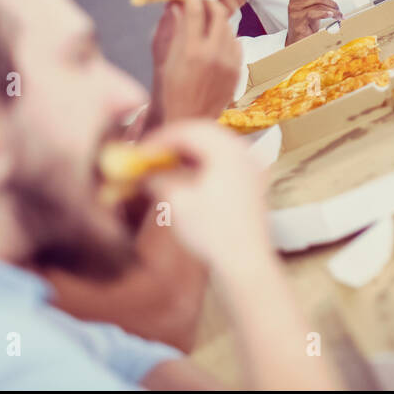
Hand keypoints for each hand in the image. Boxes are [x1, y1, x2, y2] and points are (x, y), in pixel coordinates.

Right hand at [144, 121, 274, 270]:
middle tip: (150, 156)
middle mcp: (245, 152)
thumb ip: (158, 179)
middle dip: (174, 143)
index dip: (161, 139)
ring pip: (215, 148)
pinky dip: (203, 165)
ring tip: (164, 168)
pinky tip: (185, 179)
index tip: (140, 151)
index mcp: (228, 150)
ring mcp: (252, 167)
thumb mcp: (178, 202)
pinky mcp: (252, 183)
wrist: (245, 262)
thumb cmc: (213, 232)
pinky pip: (224, 162)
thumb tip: (143, 172)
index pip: (190, 130)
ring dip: (188, 154)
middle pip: (204, 134)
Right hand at [150, 0, 241, 123]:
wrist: (187, 122)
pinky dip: (227, 38)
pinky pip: (236, 44)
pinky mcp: (237, 72)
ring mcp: (228, 63)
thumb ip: (168, 31)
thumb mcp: (161, 60)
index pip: (195, 10)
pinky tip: (216, 42)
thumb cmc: (167, 93)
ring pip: (229, 28)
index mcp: (189, 50)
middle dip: (208, 2)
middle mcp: (212, 54)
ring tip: (206, 22)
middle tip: (200, 2)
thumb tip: (173, 7)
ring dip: (217, 20)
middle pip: (217, 13)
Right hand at [286, 0, 340, 44]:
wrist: (298, 42)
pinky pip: (314, 12)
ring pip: (318, 4)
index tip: (334, 5)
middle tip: (339, 11)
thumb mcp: (313, 6)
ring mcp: (294, 10)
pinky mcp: (297, 19)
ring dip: (332, 10)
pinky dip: (325, 14)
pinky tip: (332, 16)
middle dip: (331, 3)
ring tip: (339, 16)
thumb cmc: (306, 24)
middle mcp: (294, 2)